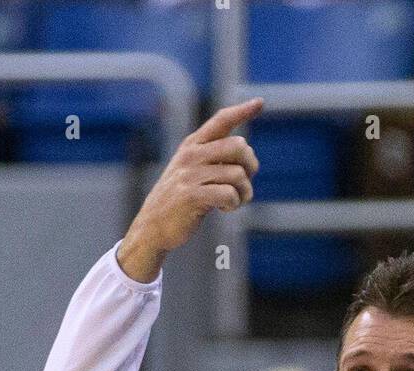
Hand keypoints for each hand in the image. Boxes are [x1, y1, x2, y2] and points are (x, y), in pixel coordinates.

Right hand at [117, 97, 263, 280]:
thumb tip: (246, 150)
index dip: (242, 111)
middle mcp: (192, 154)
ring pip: (237, 174)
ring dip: (244, 192)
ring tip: (234, 201)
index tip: (260, 102)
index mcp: (193, 144)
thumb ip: (213, 157)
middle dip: (251, 166)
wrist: (153, 226)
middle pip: (238, 146)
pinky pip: (229, 194)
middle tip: (244, 183)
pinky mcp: (192, 196)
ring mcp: (190, 174)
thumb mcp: (191, 170)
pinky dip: (233, 204)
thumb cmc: (180, 199)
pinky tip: (224, 208)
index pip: (221, 120)